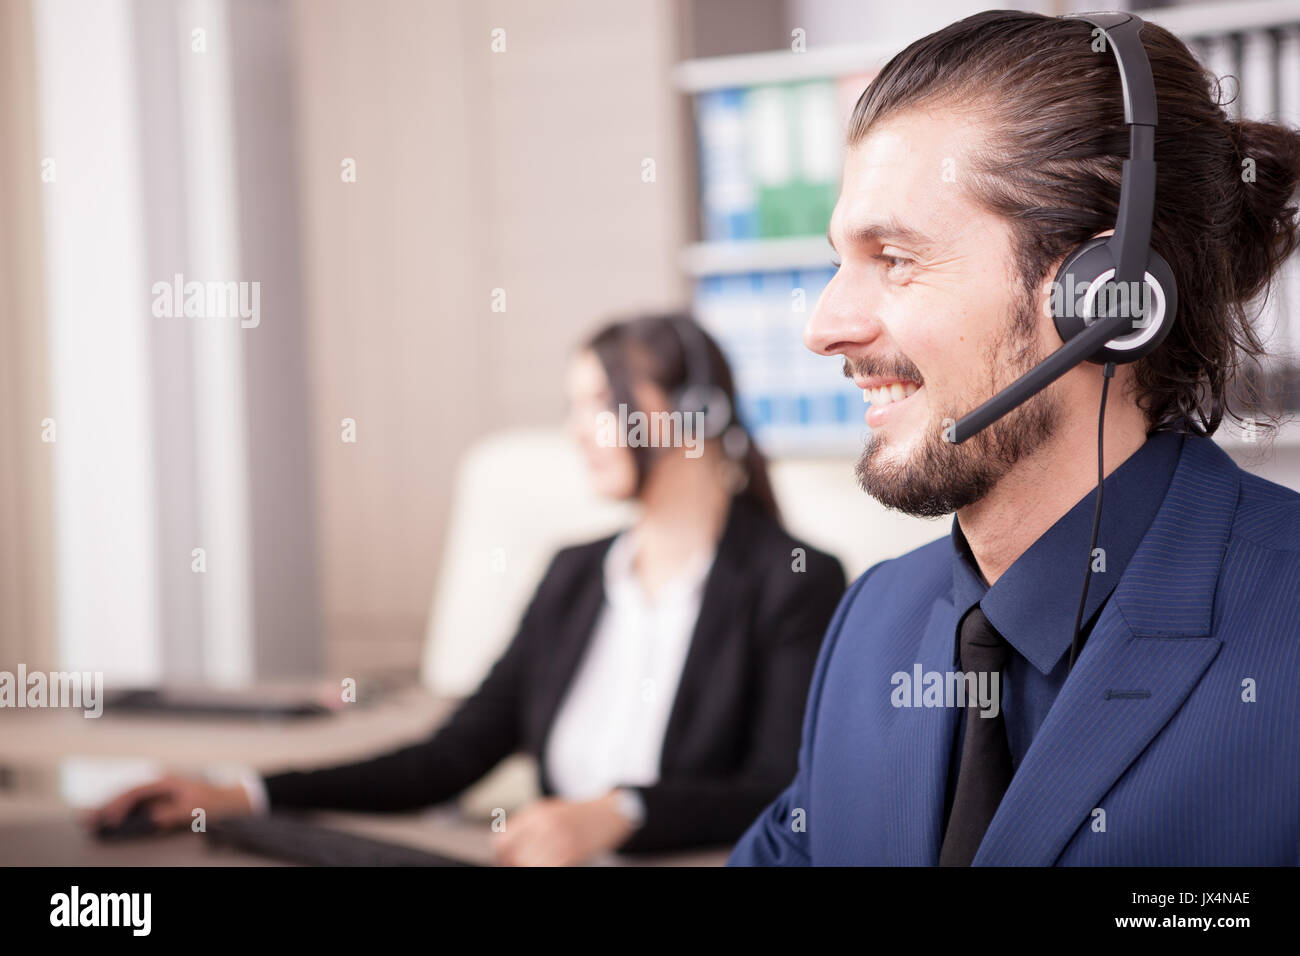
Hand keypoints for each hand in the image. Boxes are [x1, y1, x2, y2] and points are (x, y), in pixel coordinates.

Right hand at [83, 774, 252, 832]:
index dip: (120, 804)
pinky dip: (118, 811)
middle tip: (87, 820)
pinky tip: (104, 819)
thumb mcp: (191, 808)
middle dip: (106, 806)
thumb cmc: (206, 801)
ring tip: (88, 820)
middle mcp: (155, 783)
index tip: (110, 818)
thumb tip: (152, 820)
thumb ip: (171, 813)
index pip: (136, 792)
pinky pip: (132, 804)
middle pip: (125, 793)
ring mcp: (154, 791)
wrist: (220, 797)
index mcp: (163, 782)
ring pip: (125, 798)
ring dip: (108, 808)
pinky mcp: (154, 799)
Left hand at [492, 792, 638, 866]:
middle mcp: (544, 825)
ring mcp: (558, 839)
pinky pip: (546, 868)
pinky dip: (546, 866)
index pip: (502, 841)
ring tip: (542, 861)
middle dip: (517, 863)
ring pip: (528, 865)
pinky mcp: (571, 853)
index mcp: (535, 812)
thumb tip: (502, 848)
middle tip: (527, 861)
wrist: (609, 814)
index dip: (502, 855)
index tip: (508, 859)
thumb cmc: (576, 815)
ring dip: (532, 865)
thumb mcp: (548, 811)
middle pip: (514, 856)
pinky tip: (554, 862)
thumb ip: (525, 826)